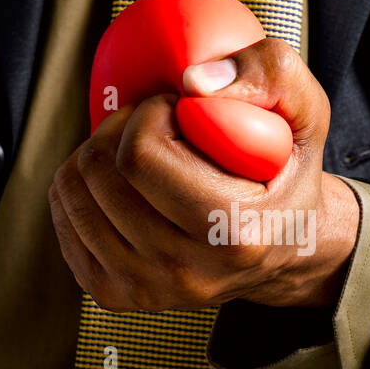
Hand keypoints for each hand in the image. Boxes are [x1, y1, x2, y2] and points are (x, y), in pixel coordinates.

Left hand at [48, 37, 358, 312]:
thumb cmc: (287, 172)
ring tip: (139, 153)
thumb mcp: (306, 113)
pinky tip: (119, 182)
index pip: (141, 157)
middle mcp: (188, 274)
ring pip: (71, 194)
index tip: (175, 110)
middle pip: (99, 173)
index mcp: (234, 234)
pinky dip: (80, 188)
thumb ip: (270, 73)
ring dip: (95, 155)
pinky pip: (64, 220)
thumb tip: (191, 82)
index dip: (147, 114)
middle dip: (117, 129)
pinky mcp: (115, 295)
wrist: (285, 247)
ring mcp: (147, 291)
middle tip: (154, 125)